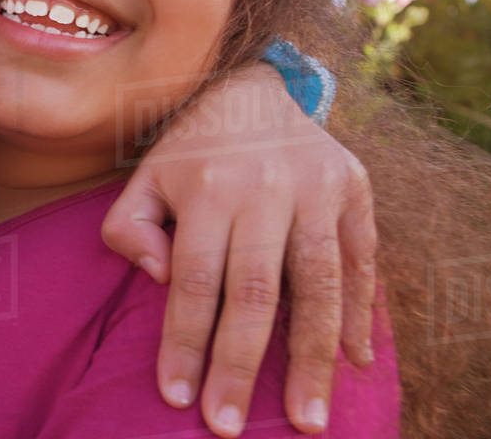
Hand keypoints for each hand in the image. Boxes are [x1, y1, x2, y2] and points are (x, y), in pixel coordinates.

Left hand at [100, 63, 375, 437]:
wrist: (252, 86)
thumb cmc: (188, 148)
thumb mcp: (144, 174)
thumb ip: (129, 224)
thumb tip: (160, 278)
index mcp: (206, 186)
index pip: (194, 281)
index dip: (186, 342)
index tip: (178, 397)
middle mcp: (265, 187)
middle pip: (256, 292)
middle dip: (241, 365)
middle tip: (229, 425)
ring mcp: (317, 187)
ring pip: (319, 284)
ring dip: (313, 357)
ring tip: (308, 416)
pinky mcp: (355, 188)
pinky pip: (361, 260)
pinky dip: (358, 312)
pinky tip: (351, 360)